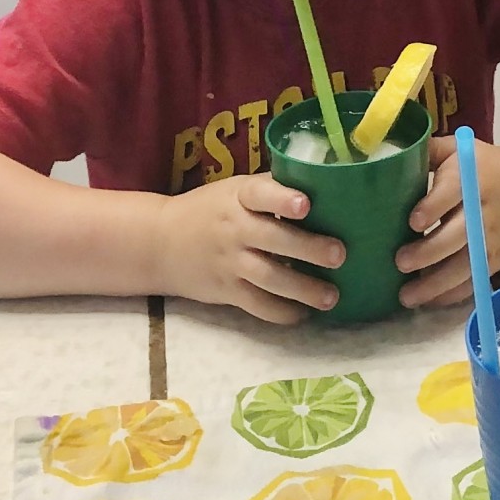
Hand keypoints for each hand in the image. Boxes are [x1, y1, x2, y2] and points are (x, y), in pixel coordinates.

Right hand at [155, 174, 344, 325]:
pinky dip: (280, 312)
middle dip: (308, 248)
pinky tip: (303, 314)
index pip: (261, 194)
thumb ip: (273, 190)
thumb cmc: (212, 210)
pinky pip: (255, 305)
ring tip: (331, 296)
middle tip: (339, 255)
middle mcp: (235, 229)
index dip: (283, 199)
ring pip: (268, 278)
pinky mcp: (226, 291)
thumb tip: (327, 185)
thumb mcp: (236, 190)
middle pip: (273, 239)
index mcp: (240, 197)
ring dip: (302, 289)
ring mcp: (229, 262)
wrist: (160, 243)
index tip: (306, 205)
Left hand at [397, 137, 499, 308]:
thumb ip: (428, 151)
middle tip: (400, 262)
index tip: (413, 222)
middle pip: (458, 235)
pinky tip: (429, 300)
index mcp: (473, 176)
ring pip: (465, 266)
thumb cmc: (488, 165)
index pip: (453, 192)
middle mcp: (484, 209)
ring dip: (435, 284)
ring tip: (406, 296)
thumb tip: (387, 157)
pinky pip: (475, 281)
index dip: (433, 208)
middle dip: (428, 252)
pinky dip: (452, 295)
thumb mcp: (462, 148)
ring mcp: (493, 238)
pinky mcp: (498, 259)